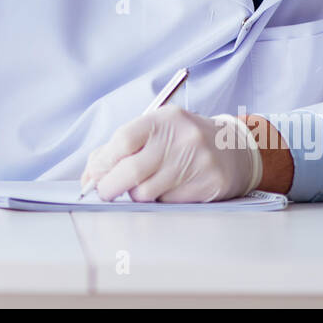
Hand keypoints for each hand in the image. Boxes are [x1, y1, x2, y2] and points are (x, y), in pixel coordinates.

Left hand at [80, 106, 261, 202]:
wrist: (233, 149)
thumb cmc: (182, 140)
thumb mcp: (155, 131)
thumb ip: (119, 148)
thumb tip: (89, 176)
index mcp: (164, 119)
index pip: (124, 139)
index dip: (103, 162)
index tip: (93, 177)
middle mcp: (181, 138)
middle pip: (132, 171)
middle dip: (110, 186)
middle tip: (105, 191)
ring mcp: (197, 162)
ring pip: (147, 193)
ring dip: (138, 194)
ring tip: (147, 184)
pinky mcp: (209, 185)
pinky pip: (168, 203)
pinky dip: (161, 200)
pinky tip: (171, 187)